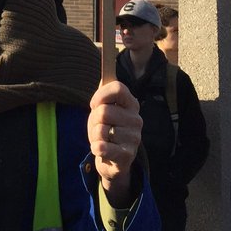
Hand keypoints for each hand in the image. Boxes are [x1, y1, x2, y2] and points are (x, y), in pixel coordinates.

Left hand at [88, 80, 142, 207]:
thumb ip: (105, 90)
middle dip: (94, 120)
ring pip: (101, 130)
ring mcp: (134, 138)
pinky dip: (96, 148)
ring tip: (103, 139)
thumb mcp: (106, 107)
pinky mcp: (127, 155)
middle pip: (104, 111)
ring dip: (95, 136)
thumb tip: (106, 71)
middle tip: (99, 127)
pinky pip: (102, 147)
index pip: (118, 88)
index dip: (101, 94)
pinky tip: (101, 149)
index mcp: (132, 104)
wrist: (113, 160)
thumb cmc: (108, 129)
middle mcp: (136, 120)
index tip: (94, 104)